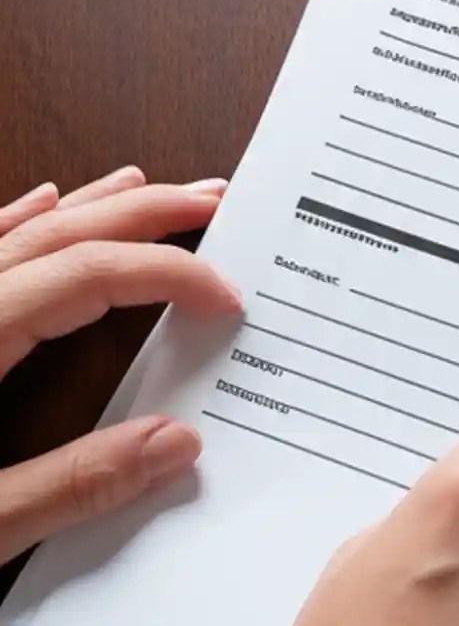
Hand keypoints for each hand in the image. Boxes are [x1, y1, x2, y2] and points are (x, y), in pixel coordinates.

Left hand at [0, 166, 241, 564]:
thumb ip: (71, 485)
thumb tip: (177, 444)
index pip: (87, 278)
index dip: (169, 276)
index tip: (226, 298)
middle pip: (58, 235)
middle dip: (144, 212)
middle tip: (212, 197)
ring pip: (16, 233)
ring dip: (89, 206)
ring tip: (147, 185)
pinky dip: (10, 220)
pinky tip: (37, 198)